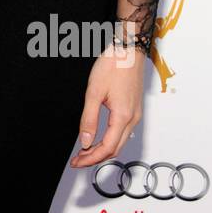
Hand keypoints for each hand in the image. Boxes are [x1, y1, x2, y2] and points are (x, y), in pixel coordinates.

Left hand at [70, 43, 144, 167]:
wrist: (128, 50)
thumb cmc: (113, 65)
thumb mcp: (94, 92)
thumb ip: (89, 119)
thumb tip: (85, 141)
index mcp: (123, 116)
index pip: (107, 148)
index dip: (91, 158)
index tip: (77, 161)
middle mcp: (132, 119)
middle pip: (115, 149)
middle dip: (95, 158)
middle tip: (78, 160)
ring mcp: (135, 115)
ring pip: (119, 142)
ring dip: (102, 150)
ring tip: (84, 151)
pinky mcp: (133, 110)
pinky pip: (122, 132)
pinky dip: (109, 140)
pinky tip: (97, 138)